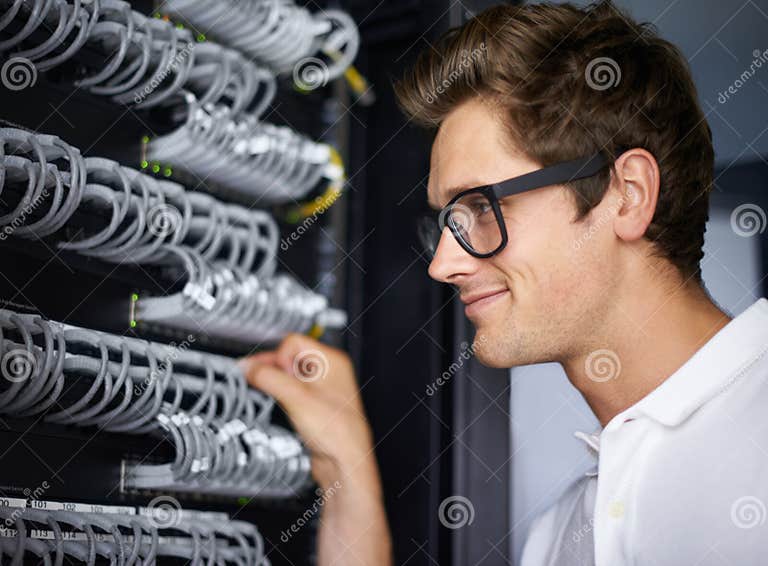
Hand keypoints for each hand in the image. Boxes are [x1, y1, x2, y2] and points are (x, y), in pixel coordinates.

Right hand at [240, 334, 392, 565]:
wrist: (345, 462)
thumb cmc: (336, 431)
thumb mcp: (295, 397)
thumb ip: (268, 378)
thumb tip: (247, 368)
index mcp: (331, 361)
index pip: (292, 343)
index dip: (277, 357)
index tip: (267, 374)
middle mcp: (329, 372)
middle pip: (289, 358)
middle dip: (273, 371)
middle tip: (259, 385)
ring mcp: (322, 390)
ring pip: (289, 377)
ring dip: (276, 386)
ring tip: (274, 400)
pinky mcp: (315, 406)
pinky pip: (293, 392)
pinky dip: (282, 397)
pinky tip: (280, 408)